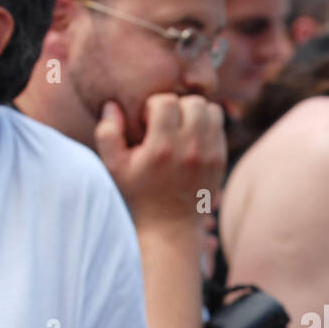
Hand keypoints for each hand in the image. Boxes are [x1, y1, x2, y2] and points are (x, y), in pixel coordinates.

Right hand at [94, 94, 225, 219]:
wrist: (169, 226)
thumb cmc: (137, 193)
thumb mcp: (113, 167)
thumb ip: (107, 133)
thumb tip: (114, 105)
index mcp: (163, 148)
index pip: (166, 101)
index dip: (153, 107)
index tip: (148, 125)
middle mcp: (190, 150)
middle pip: (193, 102)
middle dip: (177, 107)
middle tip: (165, 124)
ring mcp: (209, 156)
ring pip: (211, 111)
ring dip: (195, 114)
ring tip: (180, 129)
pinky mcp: (220, 161)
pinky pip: (219, 128)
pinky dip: (206, 127)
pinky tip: (190, 141)